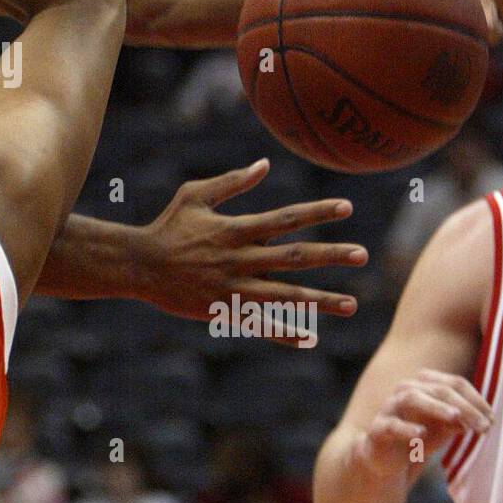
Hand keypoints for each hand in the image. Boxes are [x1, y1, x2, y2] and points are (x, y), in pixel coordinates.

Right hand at [130, 159, 367, 332]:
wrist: (140, 265)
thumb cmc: (167, 226)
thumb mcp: (195, 195)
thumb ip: (231, 182)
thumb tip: (265, 164)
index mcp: (235, 229)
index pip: (285, 219)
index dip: (317, 212)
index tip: (348, 207)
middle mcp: (240, 259)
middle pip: (294, 257)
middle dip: (330, 255)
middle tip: (362, 254)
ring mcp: (234, 287)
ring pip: (285, 295)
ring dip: (320, 300)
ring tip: (351, 304)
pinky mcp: (224, 309)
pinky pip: (260, 324)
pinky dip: (285, 332)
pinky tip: (310, 338)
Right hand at [355, 368, 491, 478]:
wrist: (386, 463)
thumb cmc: (418, 440)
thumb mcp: (444, 430)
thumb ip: (460, 421)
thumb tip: (482, 418)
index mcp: (424, 387)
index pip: (453, 383)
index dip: (475, 398)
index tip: (491, 418)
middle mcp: (405, 392)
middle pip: (436, 388)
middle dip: (464, 405)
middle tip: (484, 425)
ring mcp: (389, 409)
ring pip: (411, 397)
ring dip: (436, 406)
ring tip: (456, 417)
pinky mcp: (378, 429)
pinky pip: (390, 424)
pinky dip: (406, 428)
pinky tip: (421, 433)